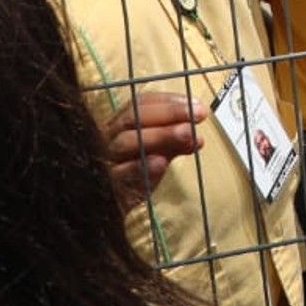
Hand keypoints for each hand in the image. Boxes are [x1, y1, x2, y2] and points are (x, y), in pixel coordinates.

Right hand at [103, 92, 207, 211]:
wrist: (120, 203)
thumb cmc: (142, 169)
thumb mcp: (163, 151)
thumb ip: (178, 141)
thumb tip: (196, 135)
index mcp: (122, 122)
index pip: (141, 103)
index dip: (169, 101)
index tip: (197, 104)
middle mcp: (109, 136)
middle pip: (134, 117)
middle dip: (169, 113)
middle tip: (198, 114)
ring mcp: (107, 159)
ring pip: (127, 141)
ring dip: (161, 135)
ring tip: (188, 133)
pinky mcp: (109, 183)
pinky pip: (121, 173)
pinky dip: (141, 166)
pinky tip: (161, 163)